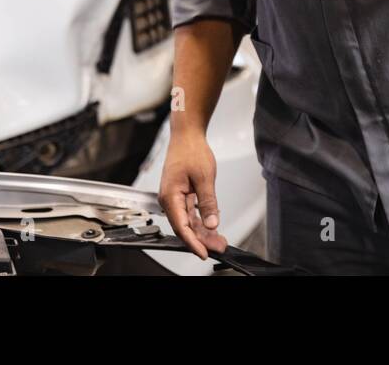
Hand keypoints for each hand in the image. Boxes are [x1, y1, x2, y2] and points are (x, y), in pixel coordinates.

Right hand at [158, 128, 226, 259]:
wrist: (187, 134)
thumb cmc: (191, 150)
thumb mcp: (204, 177)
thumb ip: (208, 203)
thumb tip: (212, 223)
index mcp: (170, 196)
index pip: (181, 227)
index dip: (193, 242)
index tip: (204, 253)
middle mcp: (169, 199)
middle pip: (185, 226)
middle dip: (201, 239)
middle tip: (219, 246)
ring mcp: (174, 197)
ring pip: (188, 221)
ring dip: (202, 231)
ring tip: (219, 239)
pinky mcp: (181, 194)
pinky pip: (190, 212)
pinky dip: (201, 220)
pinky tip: (212, 226)